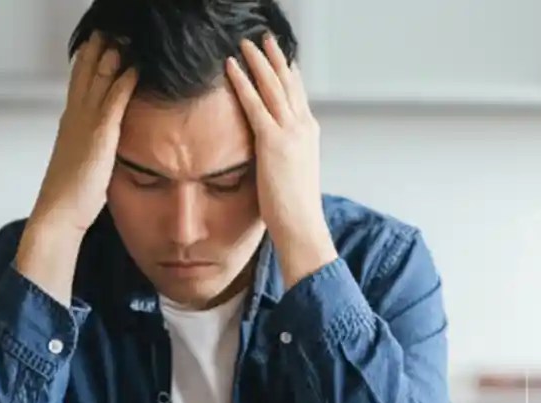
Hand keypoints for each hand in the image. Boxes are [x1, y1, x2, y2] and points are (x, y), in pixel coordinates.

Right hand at [29, 33, 137, 237]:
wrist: (59, 211)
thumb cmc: (71, 194)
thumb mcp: (82, 161)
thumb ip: (91, 145)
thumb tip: (101, 143)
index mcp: (70, 123)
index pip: (78, 84)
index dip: (86, 62)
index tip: (94, 44)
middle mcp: (74, 118)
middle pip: (85, 74)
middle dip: (96, 51)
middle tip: (106, 31)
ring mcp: (84, 124)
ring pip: (98, 82)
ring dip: (111, 58)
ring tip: (122, 39)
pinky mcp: (98, 136)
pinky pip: (113, 102)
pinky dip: (123, 83)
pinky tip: (133, 70)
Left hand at [226, 34, 336, 285]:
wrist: (302, 226)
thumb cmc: (295, 209)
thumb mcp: (294, 173)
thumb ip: (286, 155)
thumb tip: (274, 151)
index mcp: (309, 135)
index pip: (298, 95)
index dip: (289, 73)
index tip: (280, 57)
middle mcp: (303, 128)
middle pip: (289, 83)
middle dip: (275, 58)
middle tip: (264, 39)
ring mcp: (290, 133)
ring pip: (273, 86)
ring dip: (258, 61)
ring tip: (245, 44)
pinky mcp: (273, 143)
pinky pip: (255, 105)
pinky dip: (243, 82)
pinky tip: (231, 67)